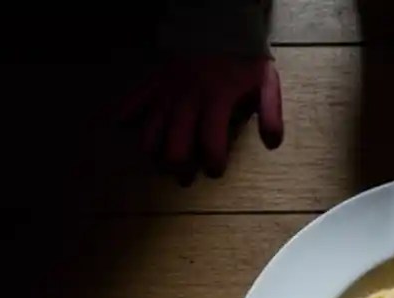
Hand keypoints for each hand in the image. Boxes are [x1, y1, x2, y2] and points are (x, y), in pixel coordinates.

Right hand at [120, 54, 283, 179]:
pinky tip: (122, 124)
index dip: (214, 164)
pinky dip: (126, 112)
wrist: (220, 25)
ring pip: (151, 132)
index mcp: (215, 102)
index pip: (211, 144)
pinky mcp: (155, 82)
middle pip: (174, 147)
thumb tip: (271, 144)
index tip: (216, 170)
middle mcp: (187, 101)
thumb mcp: (267, 85)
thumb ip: (271, 115)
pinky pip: (134, 99)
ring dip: (155, 151)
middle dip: (180, 168)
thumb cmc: (244, 61)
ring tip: (162, 161)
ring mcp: (167, 92)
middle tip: (186, 176)